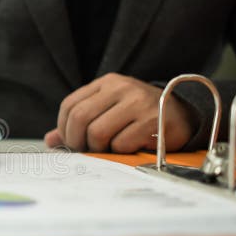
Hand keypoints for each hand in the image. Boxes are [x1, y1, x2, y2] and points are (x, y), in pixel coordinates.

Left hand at [44, 73, 197, 152]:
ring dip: (98, 149)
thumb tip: (50, 140)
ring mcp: (138, 102)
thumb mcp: (110, 112)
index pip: (70, 105)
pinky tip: (128, 149)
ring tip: (108, 150)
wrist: (185, 117)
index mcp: (107, 83)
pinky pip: (120, 143)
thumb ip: (81, 123)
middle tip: (87, 151)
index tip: (72, 143)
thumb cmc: (141, 117)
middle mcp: (121, 87)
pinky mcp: (152, 120)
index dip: (64, 129)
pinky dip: (119, 152)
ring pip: (97, 132)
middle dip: (77, 142)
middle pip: (79, 118)